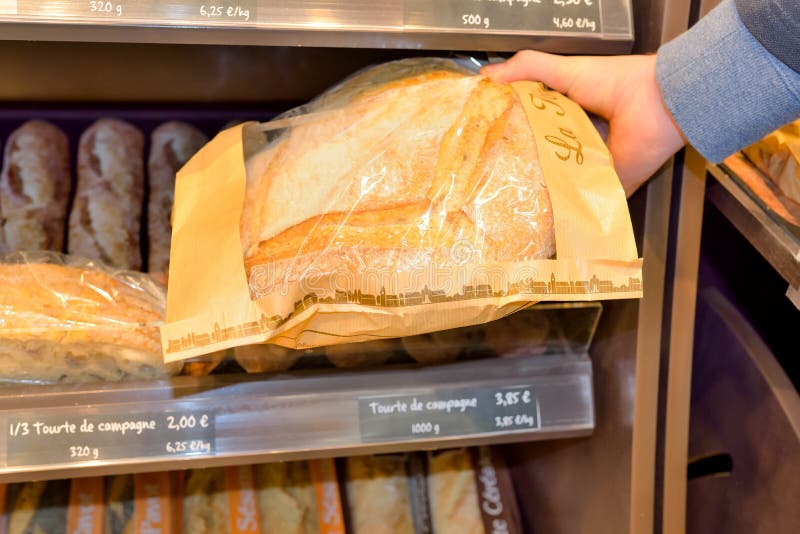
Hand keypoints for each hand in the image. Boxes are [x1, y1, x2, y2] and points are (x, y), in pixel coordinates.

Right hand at [482, 51, 685, 196]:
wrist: (660, 103)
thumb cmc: (615, 82)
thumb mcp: (563, 70)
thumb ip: (527, 69)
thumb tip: (484, 78)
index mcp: (565, 115)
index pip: (529, 127)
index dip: (507, 132)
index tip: (480, 140)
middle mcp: (574, 142)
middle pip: (538, 157)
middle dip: (515, 164)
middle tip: (483, 173)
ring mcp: (587, 167)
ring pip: (554, 182)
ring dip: (535, 187)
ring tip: (501, 196)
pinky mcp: (602, 187)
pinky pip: (579, 200)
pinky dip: (562, 206)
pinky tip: (534, 211)